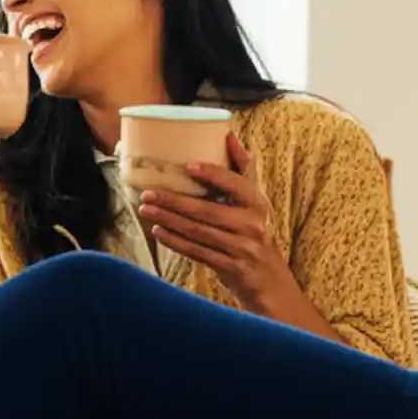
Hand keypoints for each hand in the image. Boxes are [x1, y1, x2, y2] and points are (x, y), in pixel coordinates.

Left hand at [137, 133, 294, 310]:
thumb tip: (229, 136)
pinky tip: (158, 231)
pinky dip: (176, 242)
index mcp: (258, 204)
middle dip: (174, 201)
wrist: (271, 282)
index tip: (187, 166)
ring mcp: (242, 248)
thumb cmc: (257, 234)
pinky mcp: (231, 268)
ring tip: (146, 209)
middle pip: (207, 210)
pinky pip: (197, 252)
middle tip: (148, 193)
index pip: (236, 184)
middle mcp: (253, 225)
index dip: (213, 174)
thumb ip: (243, 170)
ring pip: (198, 232)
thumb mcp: (256, 203)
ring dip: (169, 220)